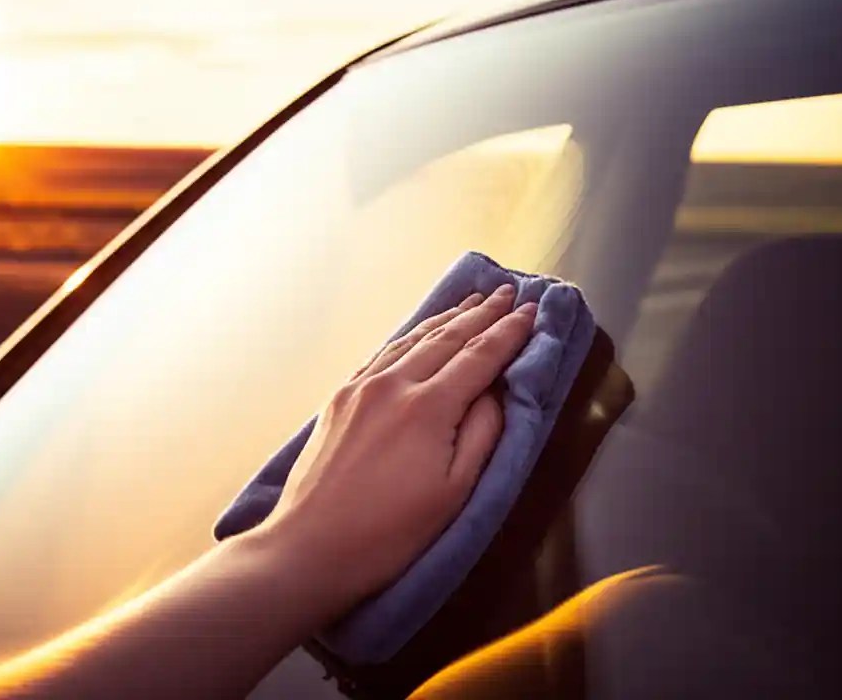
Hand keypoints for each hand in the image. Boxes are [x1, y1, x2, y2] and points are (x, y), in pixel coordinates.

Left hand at [254, 284, 537, 608]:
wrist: (310, 549)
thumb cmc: (390, 533)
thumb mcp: (455, 491)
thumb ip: (482, 434)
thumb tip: (494, 392)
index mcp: (428, 407)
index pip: (480, 357)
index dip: (509, 333)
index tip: (531, 311)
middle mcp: (393, 384)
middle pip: (447, 337)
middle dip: (482, 314)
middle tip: (509, 292)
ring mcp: (360, 387)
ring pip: (412, 339)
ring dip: (447, 318)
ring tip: (472, 302)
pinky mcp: (339, 399)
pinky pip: (384, 353)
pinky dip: (411, 336)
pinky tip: (420, 333)